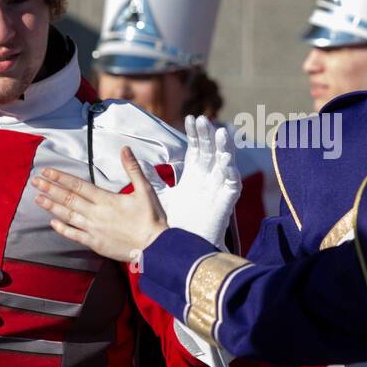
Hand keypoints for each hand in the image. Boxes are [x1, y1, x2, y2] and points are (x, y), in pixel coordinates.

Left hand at [31, 148, 168, 262]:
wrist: (155, 247)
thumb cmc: (151, 218)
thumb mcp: (145, 190)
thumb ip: (132, 169)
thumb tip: (125, 149)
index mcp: (106, 199)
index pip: (78, 185)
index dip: (60, 177)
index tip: (47, 171)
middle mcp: (96, 213)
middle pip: (68, 198)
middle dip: (50, 189)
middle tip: (35, 181)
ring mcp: (93, 229)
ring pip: (67, 216)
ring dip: (52, 206)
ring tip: (37, 199)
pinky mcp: (95, 243)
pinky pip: (74, 235)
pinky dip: (62, 228)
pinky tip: (52, 222)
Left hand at [156, 116, 241, 245]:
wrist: (185, 248)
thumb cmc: (175, 222)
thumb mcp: (159, 195)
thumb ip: (150, 177)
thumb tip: (135, 159)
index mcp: (194, 174)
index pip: (196, 148)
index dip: (195, 134)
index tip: (190, 118)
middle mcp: (208, 178)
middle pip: (210, 151)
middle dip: (208, 135)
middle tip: (203, 120)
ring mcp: (218, 189)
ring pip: (225, 163)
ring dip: (224, 148)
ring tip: (221, 133)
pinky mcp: (226, 202)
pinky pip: (232, 183)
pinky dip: (231, 171)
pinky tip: (226, 160)